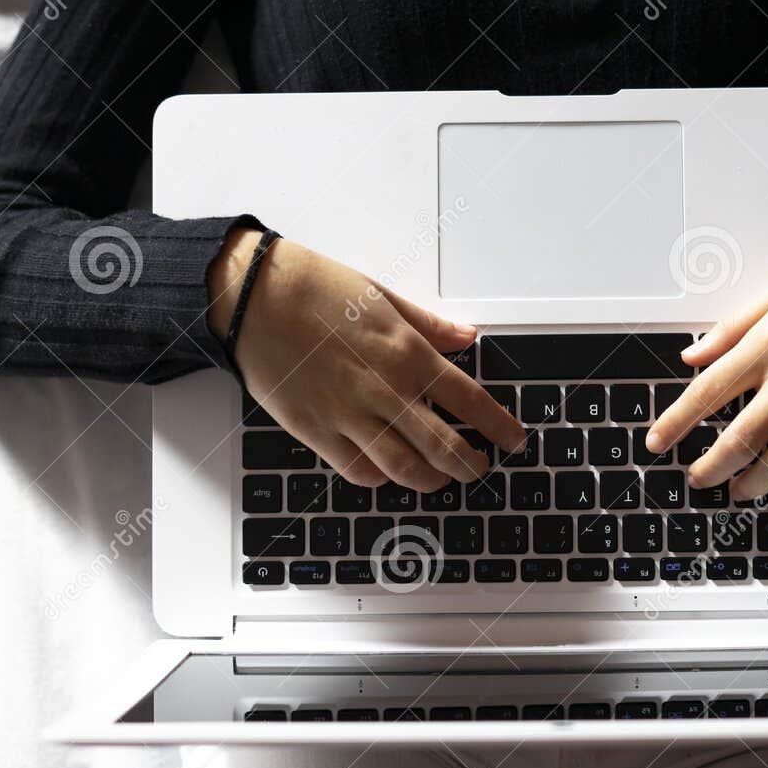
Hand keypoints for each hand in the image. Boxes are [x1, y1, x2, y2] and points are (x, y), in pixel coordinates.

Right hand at [208, 226, 525, 489]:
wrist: (253, 296)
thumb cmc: (314, 288)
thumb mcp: (382, 297)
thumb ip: (429, 325)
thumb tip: (467, 336)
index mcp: (408, 352)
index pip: (471, 401)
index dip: (500, 427)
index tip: (514, 440)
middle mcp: (386, 390)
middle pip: (445, 446)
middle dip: (471, 464)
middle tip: (480, 468)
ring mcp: (350, 415)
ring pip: (406, 468)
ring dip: (431, 479)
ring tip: (441, 478)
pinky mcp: (316, 431)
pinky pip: (359, 470)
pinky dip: (381, 478)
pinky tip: (390, 472)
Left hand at [644, 259, 767, 500]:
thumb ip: (730, 330)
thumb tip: (690, 357)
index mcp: (767, 346)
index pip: (707, 392)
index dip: (676, 423)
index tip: (656, 443)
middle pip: (742, 439)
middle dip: (712, 467)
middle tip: (697, 479)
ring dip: (756, 483)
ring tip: (739, 489)